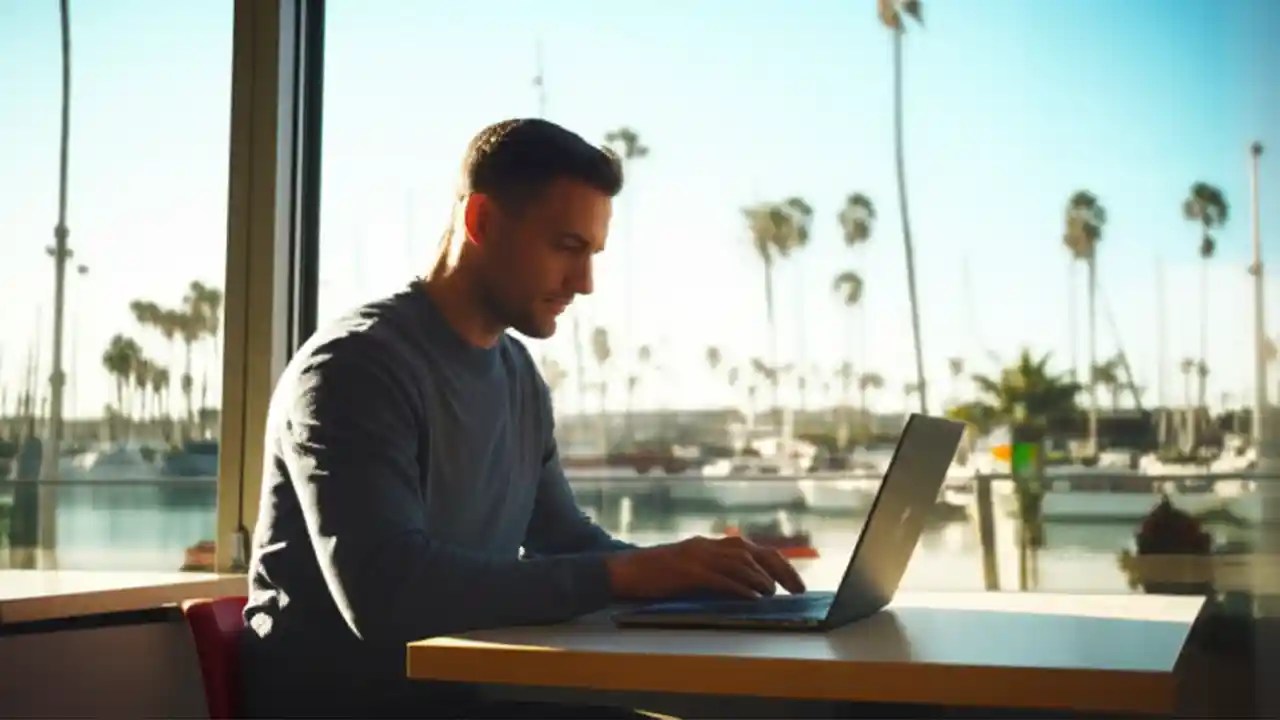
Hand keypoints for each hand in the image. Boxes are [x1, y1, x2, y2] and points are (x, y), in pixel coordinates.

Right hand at [605, 535, 806, 600]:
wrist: (624, 571)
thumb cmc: (656, 574)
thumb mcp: (690, 569)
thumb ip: (715, 572)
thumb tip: (748, 588)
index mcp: (710, 545)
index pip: (753, 550)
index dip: (778, 563)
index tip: (795, 581)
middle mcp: (707, 546)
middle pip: (753, 552)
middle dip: (780, 569)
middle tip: (798, 588)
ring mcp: (697, 556)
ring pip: (739, 562)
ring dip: (761, 578)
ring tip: (776, 593)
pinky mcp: (687, 571)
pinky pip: (719, 578)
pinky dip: (739, 587)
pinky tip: (753, 597)